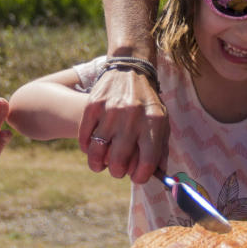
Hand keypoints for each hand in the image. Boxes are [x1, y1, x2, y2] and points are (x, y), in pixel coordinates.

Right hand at [77, 66, 166, 183]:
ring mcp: (110, 110)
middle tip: (117, 170)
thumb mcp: (162, 121)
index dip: (141, 176)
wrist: (131, 69)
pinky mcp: (93, 105)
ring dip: (97, 164)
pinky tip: (92, 147)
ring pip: (97, 152)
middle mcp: (132, 116)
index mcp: (154, 121)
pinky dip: (87, 148)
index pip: (147, 162)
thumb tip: (159, 176)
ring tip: (100, 165)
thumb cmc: (148, 102)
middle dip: (117, 172)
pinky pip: (84, 138)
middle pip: (119, 161)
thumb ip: (161, 149)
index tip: (137, 177)